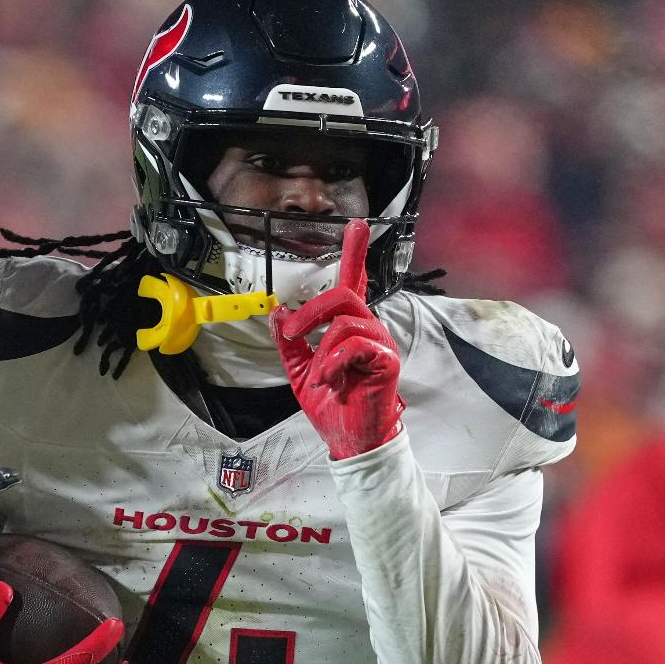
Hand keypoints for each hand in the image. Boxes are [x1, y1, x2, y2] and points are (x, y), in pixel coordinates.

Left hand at [273, 220, 404, 458]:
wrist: (349, 438)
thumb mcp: (300, 370)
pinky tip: (331, 379)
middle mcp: (368, 329)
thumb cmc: (332, 404)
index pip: (353, 283)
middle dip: (311, 311)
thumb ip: (290, 342)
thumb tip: (277, 311)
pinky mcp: (386, 360)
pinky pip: (356, 344)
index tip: (356, 225)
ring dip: (322, 346)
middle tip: (291, 331)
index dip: (354, 253)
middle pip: (342, 295)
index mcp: (349, 327)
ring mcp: (380, 343)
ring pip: (346, 320)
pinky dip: (335, 361)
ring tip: (320, 375)